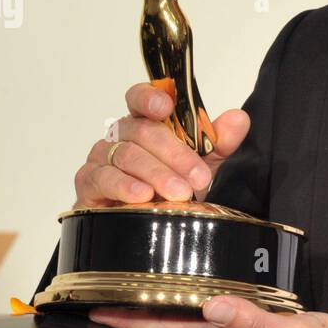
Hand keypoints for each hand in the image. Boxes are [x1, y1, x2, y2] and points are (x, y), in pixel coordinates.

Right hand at [74, 83, 249, 207]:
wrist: (154, 229)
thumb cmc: (173, 190)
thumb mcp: (204, 166)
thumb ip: (220, 142)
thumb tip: (238, 119)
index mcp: (146, 123)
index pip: (140, 98)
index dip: (149, 98)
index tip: (166, 108)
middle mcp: (121, 136)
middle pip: (142, 132)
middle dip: (174, 155)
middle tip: (198, 178)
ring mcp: (102, 158)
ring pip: (126, 156)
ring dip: (156, 174)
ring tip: (178, 193)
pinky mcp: (89, 183)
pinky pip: (103, 179)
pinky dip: (124, 186)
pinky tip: (142, 196)